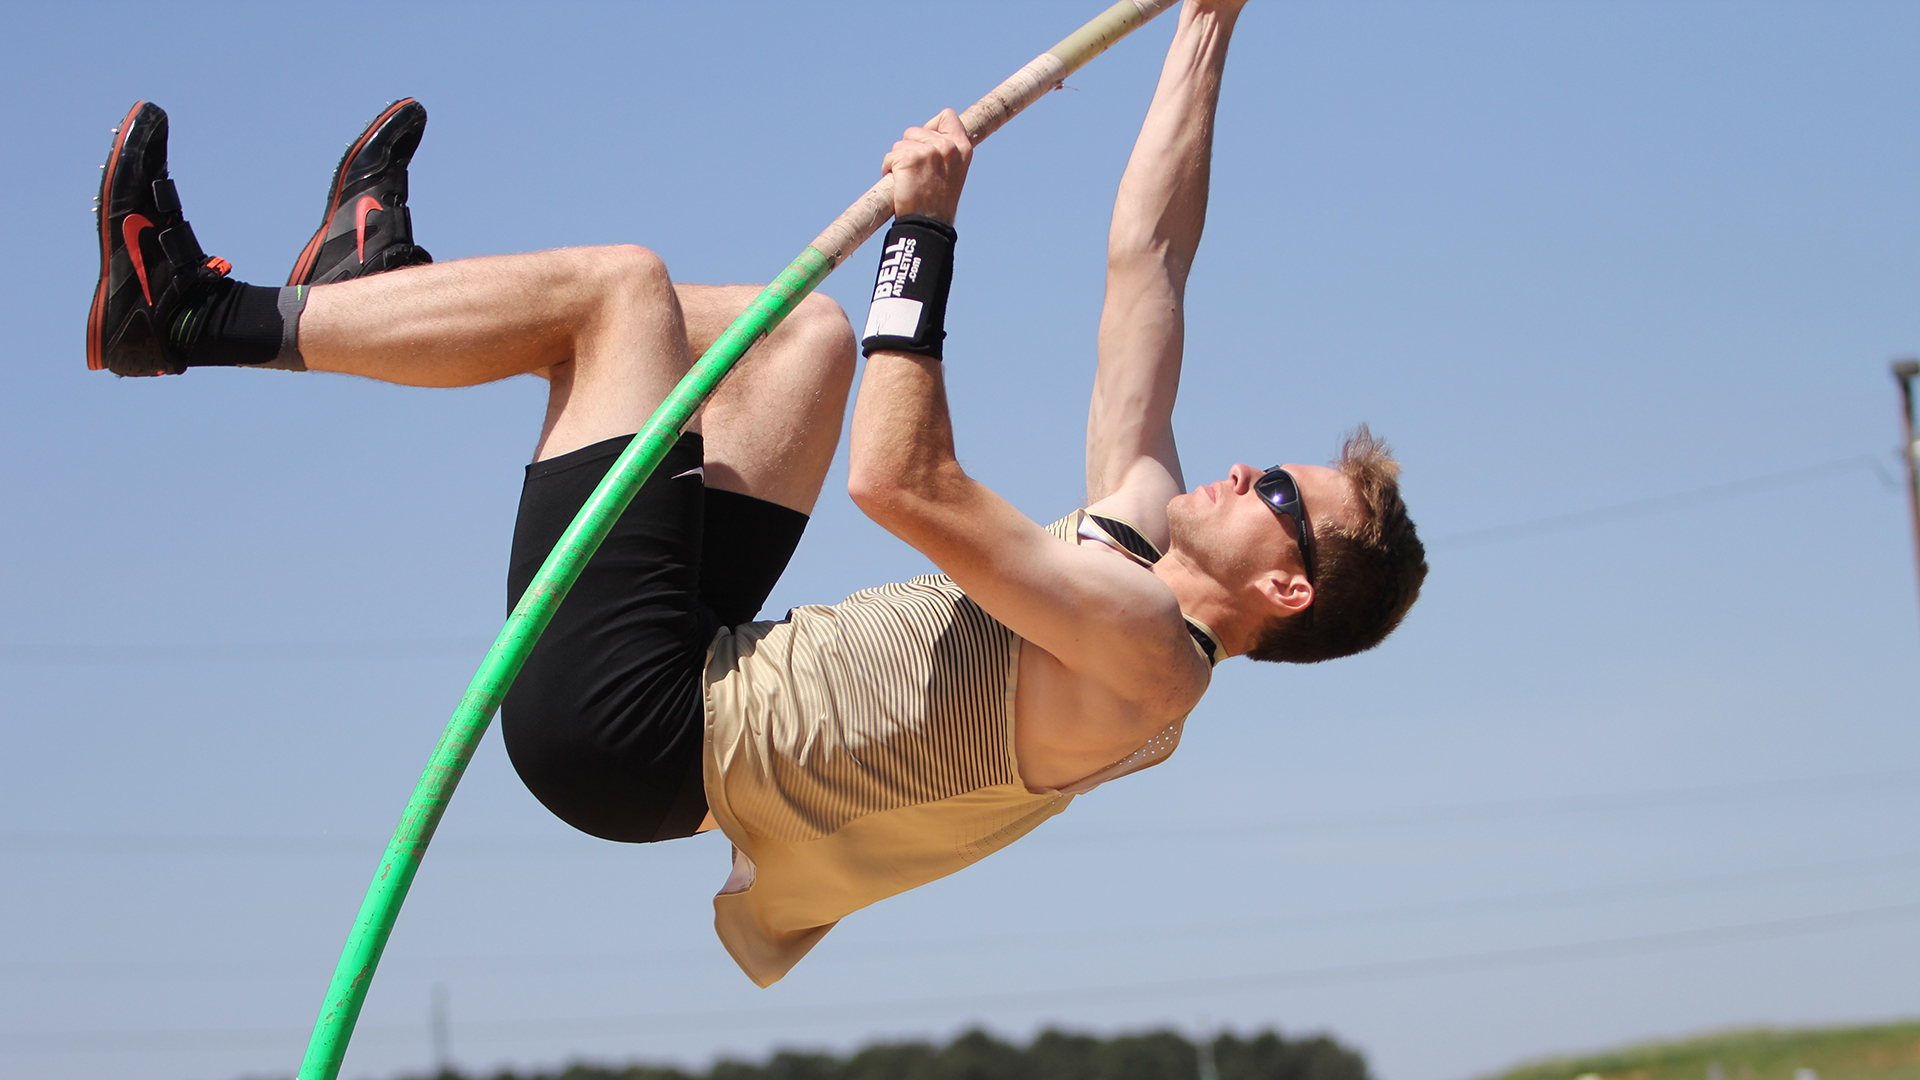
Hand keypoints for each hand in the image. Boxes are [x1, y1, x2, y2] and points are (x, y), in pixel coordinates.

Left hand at [882, 109, 971, 224]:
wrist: (929, 225)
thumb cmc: (938, 202)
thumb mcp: (953, 171)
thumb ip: (945, 150)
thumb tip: (930, 134)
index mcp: (962, 147)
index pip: (947, 115)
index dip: (932, 127)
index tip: (927, 144)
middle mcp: (947, 146)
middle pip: (915, 130)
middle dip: (910, 149)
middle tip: (918, 174)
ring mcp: (928, 151)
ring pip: (900, 144)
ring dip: (899, 161)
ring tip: (910, 181)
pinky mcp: (909, 159)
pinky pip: (890, 156)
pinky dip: (889, 169)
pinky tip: (900, 184)